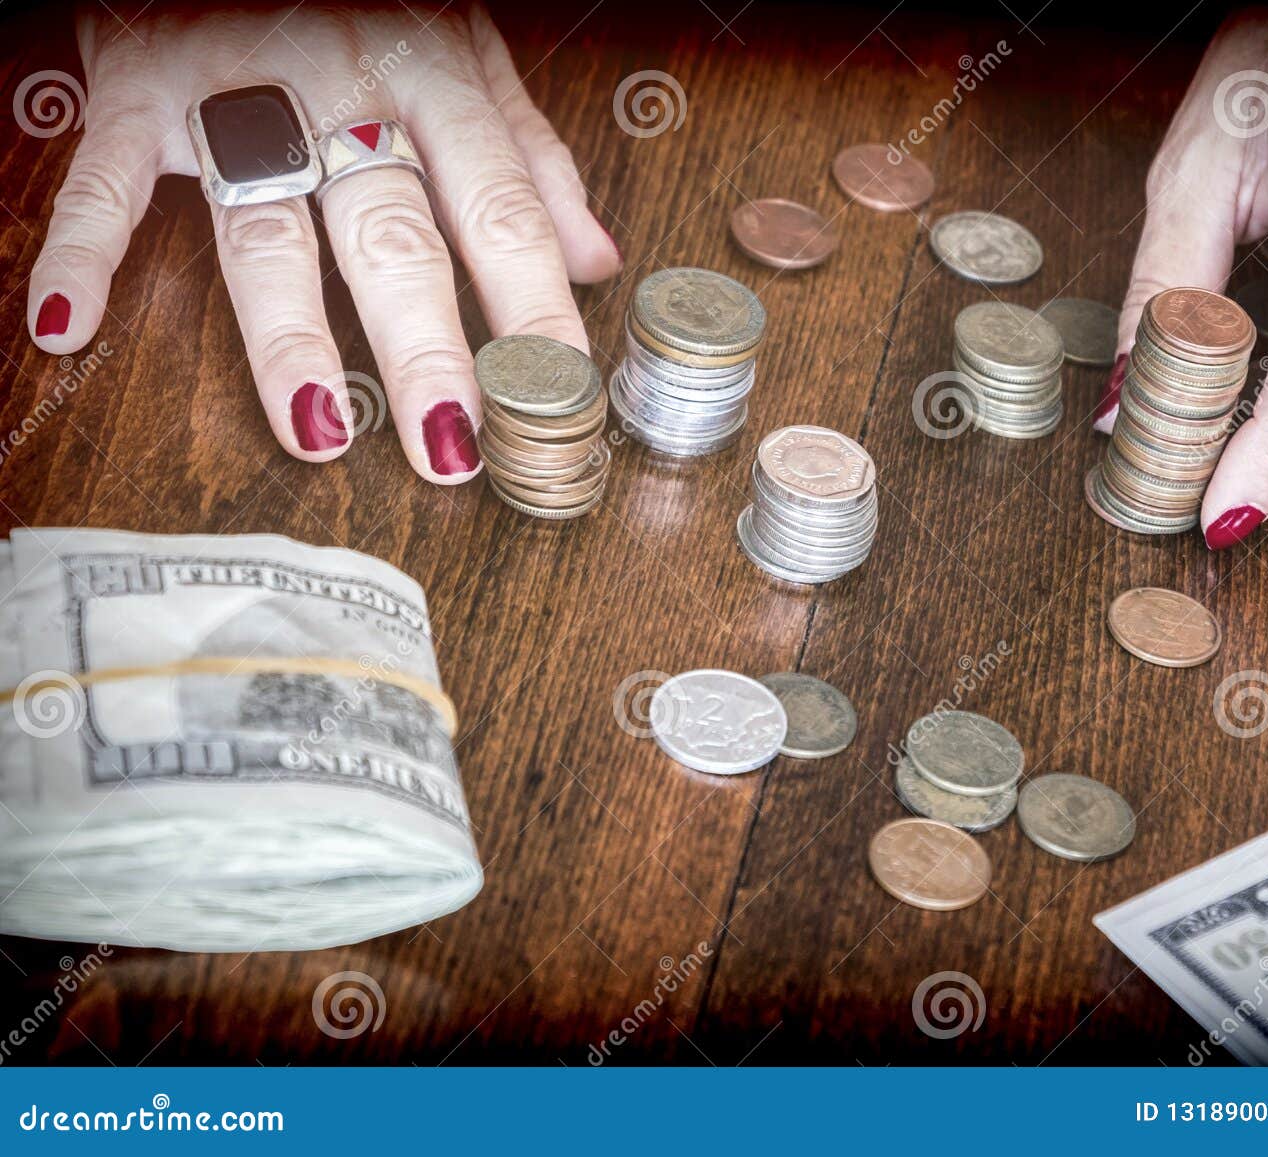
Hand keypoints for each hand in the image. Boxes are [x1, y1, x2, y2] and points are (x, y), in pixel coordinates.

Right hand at [27, 2, 621, 482]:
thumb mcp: (466, 47)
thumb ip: (531, 154)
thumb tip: (597, 260)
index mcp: (433, 78)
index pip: (500, 209)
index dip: (533, 306)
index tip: (559, 395)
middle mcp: (342, 88)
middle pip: (390, 231)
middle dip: (424, 345)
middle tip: (450, 444)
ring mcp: (235, 89)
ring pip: (265, 223)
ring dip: (290, 333)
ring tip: (317, 429)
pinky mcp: (138, 87)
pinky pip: (106, 178)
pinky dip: (83, 252)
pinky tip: (71, 328)